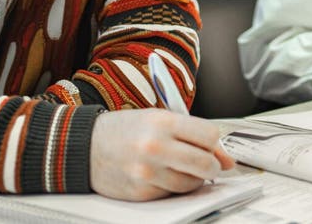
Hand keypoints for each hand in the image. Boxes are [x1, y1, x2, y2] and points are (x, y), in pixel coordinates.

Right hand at [89, 109, 234, 200]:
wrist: (86, 146)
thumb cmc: (125, 129)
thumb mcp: (158, 119)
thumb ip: (192, 134)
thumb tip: (226, 159)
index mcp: (162, 122)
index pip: (209, 135)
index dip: (215, 143)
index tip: (212, 146)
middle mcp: (155, 147)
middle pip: (205, 163)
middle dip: (213, 166)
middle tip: (209, 164)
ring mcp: (148, 172)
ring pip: (192, 183)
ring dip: (193, 178)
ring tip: (180, 167)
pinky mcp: (142, 192)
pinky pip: (172, 193)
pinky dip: (174, 186)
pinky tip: (162, 174)